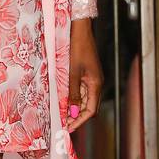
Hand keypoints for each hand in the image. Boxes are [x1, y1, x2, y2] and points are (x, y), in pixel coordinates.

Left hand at [67, 18, 102, 132]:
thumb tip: (73, 112)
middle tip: (63, 124)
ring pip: (84, 100)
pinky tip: (64, 101)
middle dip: (77, 117)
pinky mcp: (86, 74)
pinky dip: (73, 98)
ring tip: (62, 116)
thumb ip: (73, 93)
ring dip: (74, 108)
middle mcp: (96, 84)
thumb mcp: (72, 72)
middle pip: (88, 107)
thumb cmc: (77, 48)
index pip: (90, 110)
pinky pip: (81, 91)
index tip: (68, 128)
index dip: (79, 121)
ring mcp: (92, 79)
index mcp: (96, 85)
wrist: (80, 30)